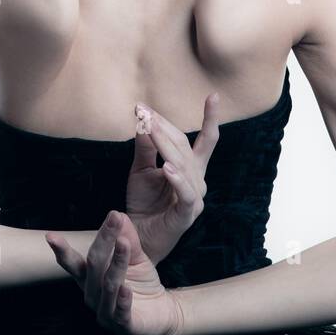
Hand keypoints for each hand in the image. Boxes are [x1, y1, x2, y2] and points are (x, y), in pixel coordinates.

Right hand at [46, 211, 183, 334]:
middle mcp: (92, 295)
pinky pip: (121, 312)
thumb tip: (118, 215)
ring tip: (124, 243)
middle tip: (114, 219)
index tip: (50, 236)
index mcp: (89, 278)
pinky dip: (123, 300)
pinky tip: (127, 289)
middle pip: (94, 265)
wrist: (161, 311)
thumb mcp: (135, 257)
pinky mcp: (123, 326)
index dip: (61, 251)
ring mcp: (106, 312)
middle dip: (104, 241)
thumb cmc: (141, 282)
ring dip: (117, 263)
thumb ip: (126, 238)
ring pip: (108, 285)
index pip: (73, 263)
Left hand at [126, 93, 220, 264]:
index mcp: (191, 168)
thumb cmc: (142, 203)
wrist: (136, 236)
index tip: (196, 98)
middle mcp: (198, 180)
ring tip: (150, 128)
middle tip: (144, 112)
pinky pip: (186, 193)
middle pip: (185, 147)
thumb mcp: (140, 170)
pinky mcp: (188, 213)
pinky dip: (178, 179)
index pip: (199, 139)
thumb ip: (146, 146)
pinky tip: (167, 167)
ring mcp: (195, 196)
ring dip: (165, 144)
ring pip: (183, 164)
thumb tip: (143, 118)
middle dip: (165, 128)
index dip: (199, 119)